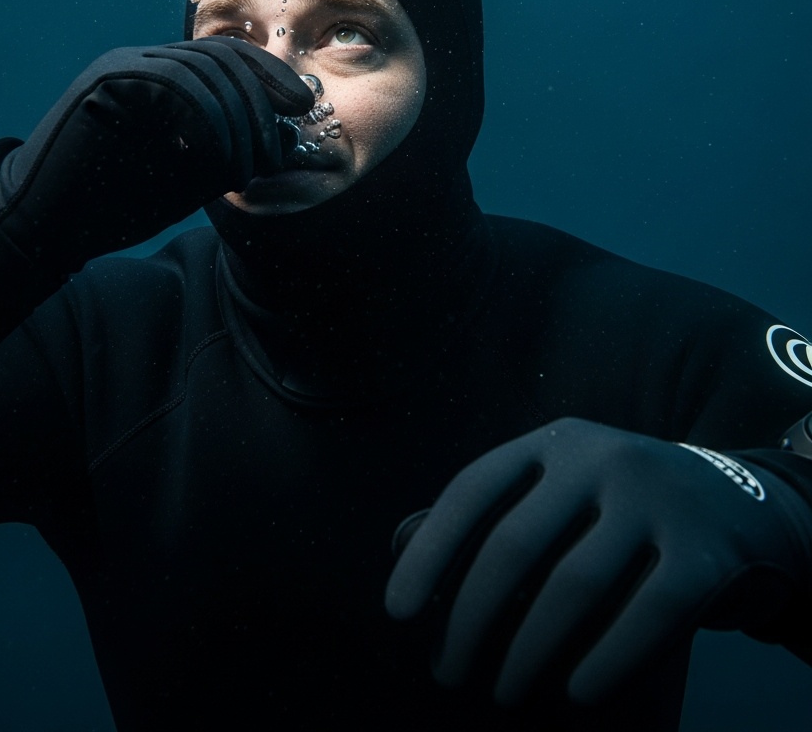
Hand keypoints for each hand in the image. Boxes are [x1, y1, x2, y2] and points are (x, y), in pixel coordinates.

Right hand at [0, 37, 313, 272]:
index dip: (271, 77)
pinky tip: (211, 156)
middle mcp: (145, 62)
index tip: (301, 107)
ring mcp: (122, 67)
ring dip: (235, 120)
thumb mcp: (195, 179)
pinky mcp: (103, 82)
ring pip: (201, 68)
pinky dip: (203, 117)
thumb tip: (288, 134)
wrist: (49, 226)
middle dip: (260, 103)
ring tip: (242, 169)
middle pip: (223, 57)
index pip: (230, 58)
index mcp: (166, 78)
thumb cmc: (119, 204)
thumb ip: (237, 154)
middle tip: (269, 155)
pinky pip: (170, 80)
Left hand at [386, 417, 810, 706]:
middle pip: (515, 544)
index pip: (472, 490)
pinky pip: (650, 612)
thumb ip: (487, 510)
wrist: (736, 500)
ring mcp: (656, 498)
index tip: (397, 612)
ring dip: (528, 649)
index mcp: (551, 442)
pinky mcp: (706, 550)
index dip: (428, 551)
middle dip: (470, 617)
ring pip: (575, 584)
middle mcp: (600, 457)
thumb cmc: (613, 505)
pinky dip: (607, 659)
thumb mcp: (554, 485)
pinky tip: (576, 692)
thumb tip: (400, 546)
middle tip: (449, 671)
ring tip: (502, 690)